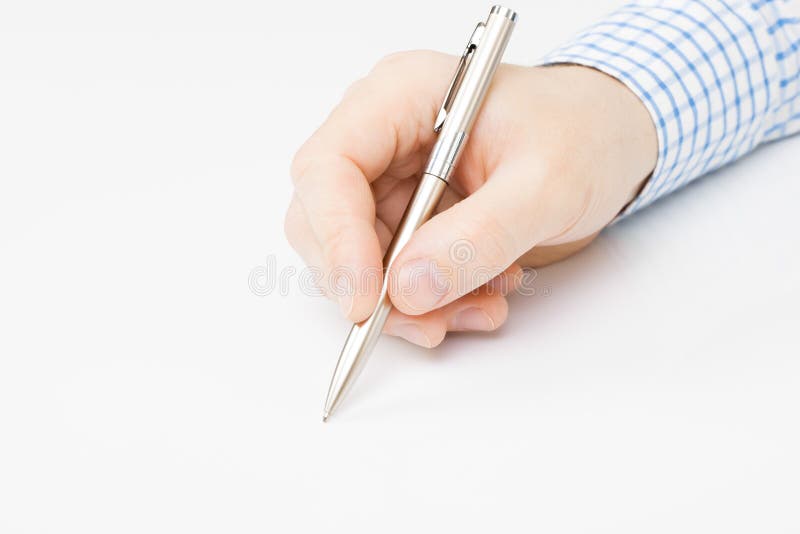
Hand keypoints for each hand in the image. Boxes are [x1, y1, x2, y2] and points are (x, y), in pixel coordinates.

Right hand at [286, 51, 656, 346]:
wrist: (610, 142)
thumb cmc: (585, 133)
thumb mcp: (547, 183)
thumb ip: (480, 234)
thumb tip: (407, 289)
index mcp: (403, 96)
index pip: (328, 166)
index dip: (335, 236)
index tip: (365, 299)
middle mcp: (385, 136)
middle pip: (326, 219)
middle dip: (370, 282)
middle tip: (423, 321)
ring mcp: (395, 180)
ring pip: (358, 260)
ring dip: (408, 303)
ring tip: (477, 308)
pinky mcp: (411, 218)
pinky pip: (395, 276)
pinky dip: (430, 303)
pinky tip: (480, 301)